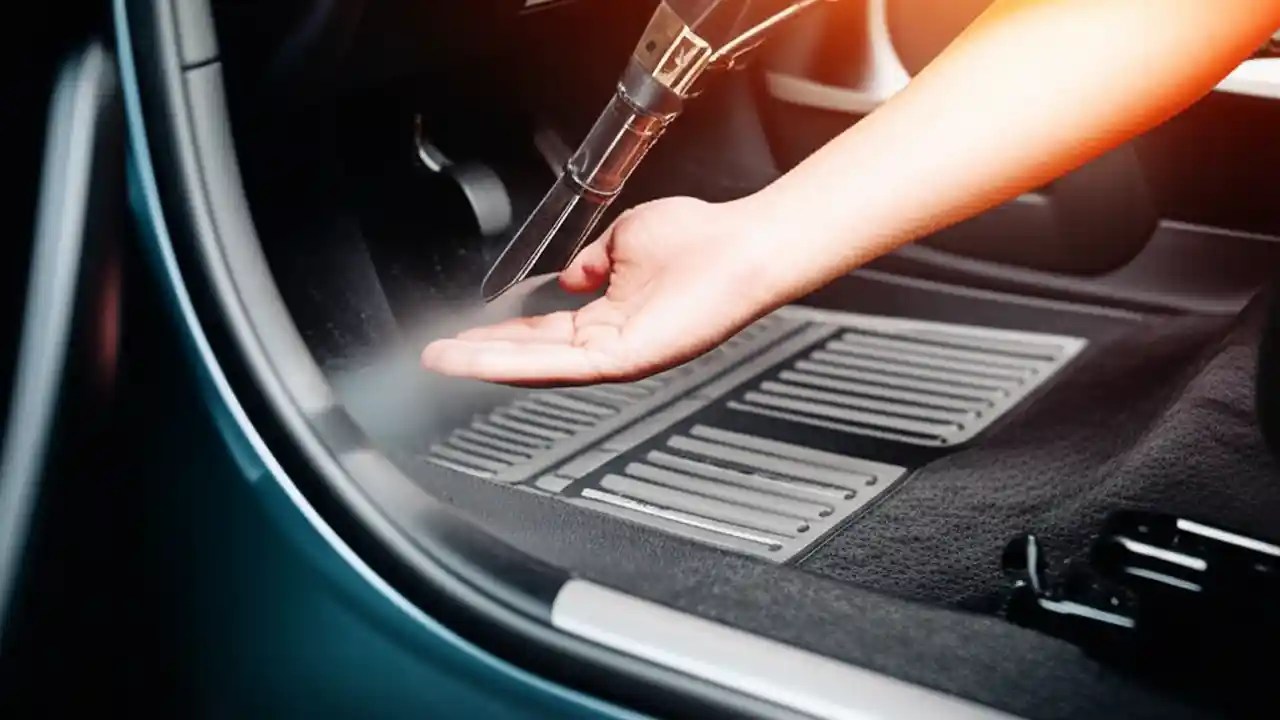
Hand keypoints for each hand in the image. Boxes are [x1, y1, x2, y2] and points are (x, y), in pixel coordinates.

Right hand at [421, 196, 785, 385]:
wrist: (741, 245)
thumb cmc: (703, 240)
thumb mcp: (626, 240)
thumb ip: (593, 261)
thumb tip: (569, 275)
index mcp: (610, 316)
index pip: (542, 331)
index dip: (500, 331)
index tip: (463, 330)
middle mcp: (610, 342)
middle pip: (531, 354)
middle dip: (479, 354)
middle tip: (436, 356)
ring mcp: (617, 354)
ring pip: (537, 365)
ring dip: (485, 362)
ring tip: (443, 360)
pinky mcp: (625, 359)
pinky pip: (560, 366)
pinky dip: (517, 361)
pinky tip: (483, 358)